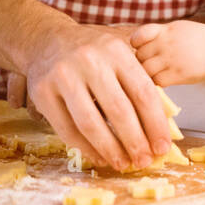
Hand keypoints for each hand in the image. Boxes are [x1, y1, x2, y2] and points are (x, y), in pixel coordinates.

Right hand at [22, 23, 170, 171]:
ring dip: (110, 150)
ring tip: (123, 164)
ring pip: (90, 124)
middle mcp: (89, 60)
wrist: (47, 40)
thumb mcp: (118, 57)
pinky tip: (99, 157)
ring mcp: (63, 76)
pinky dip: (85, 148)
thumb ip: (138, 84)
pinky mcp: (42, 92)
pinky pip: (67, 129)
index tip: (162, 147)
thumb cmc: (92, 54)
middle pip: (118, 111)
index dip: (156, 125)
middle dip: (135, 142)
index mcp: (115, 51)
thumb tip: (160, 129)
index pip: (143, 93)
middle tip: (144, 161)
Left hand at [130, 20, 204, 86]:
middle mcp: (166, 44)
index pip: (138, 37)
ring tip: (157, 71)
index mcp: (166, 30)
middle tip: (151, 63)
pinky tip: (165, 77)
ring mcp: (171, 59)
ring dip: (148, 73)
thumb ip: (159, 34)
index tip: (140, 47)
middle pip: (139, 56)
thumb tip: (139, 44)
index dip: (136, 44)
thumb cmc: (199, 39)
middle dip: (142, 60)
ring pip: (146, 70)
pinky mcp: (178, 74)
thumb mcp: (178, 28)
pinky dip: (158, 81)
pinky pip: (157, 81)